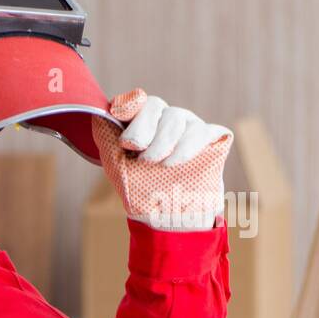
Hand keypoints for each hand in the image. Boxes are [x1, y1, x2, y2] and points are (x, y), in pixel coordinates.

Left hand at [92, 89, 232, 230]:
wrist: (166, 216)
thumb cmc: (139, 188)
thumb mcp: (115, 163)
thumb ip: (107, 135)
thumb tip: (106, 109)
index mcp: (141, 121)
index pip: (134, 101)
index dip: (128, 104)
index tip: (118, 114)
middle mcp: (165, 118)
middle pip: (155, 105)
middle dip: (142, 128)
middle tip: (137, 151)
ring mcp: (190, 126)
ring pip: (177, 117)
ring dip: (162, 142)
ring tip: (154, 164)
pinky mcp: (212, 137)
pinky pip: (202, 131)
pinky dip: (186, 147)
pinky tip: (173, 163)